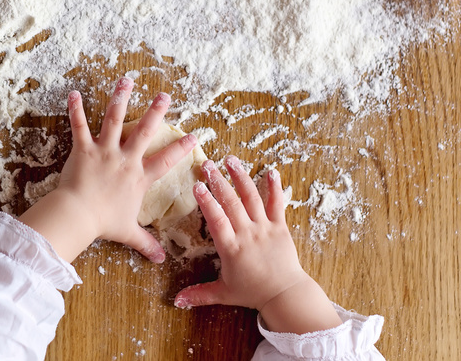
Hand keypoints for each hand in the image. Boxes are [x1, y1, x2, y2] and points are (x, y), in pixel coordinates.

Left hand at [19, 77, 195, 262]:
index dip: (181, 149)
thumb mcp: (128, 233)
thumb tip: (161, 259)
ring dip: (120, 98)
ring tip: (126, 80)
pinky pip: (79, 125)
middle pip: (144, 131)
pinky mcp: (84, 149)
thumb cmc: (103, 224)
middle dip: (156, 111)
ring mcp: (105, 151)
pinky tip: (74, 92)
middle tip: (165, 95)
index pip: (165, 162)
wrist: (79, 216)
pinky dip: (75, 109)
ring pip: (114, 119)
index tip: (194, 136)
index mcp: (139, 178)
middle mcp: (125, 160)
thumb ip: (145, 243)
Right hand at [174, 157, 341, 333]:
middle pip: (231, 203)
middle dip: (218, 182)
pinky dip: (275, 187)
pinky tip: (272, 171)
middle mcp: (247, 234)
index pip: (217, 220)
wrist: (285, 294)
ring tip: (231, 160)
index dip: (207, 202)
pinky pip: (277, 204)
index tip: (197, 186)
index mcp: (231, 248)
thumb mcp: (222, 293)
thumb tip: (175, 301)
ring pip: (252, 198)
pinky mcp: (280, 227)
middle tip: (207, 164)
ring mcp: (264, 229)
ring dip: (241, 177)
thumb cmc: (252, 293)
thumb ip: (199, 294)